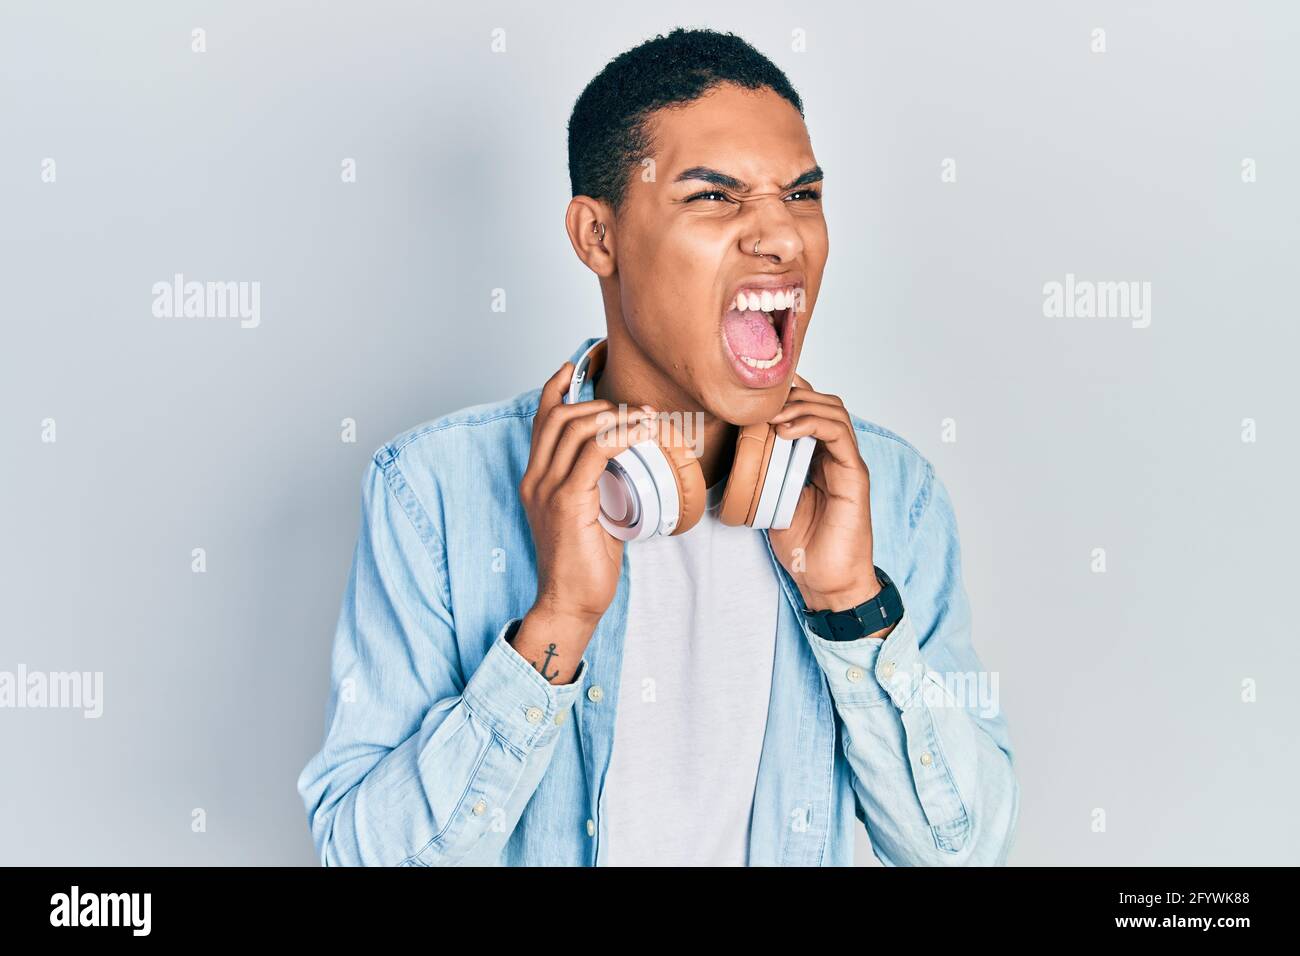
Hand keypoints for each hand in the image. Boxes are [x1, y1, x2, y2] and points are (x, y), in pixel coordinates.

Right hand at [519, 362, 655, 628]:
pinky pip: (595, 451)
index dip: (556, 388)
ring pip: (577, 428)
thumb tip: (625, 458)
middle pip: (559, 415)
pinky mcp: (566, 501)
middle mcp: (535, 479)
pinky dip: (621, 435)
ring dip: (617, 417)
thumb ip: (596, 484)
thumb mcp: (589, 513)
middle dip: (600, 403)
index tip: (575, 367)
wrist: (570, 602)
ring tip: (646, 422)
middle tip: (636, 412)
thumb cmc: (583, 565)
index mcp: (535, 479)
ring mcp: (547, 489)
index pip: (540, 420)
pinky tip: (642, 434)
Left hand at [767, 373, 881, 611]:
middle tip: (761, 404)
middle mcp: (836, 456)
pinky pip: (840, 435)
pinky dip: (813, 423)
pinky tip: (786, 430)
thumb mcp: (770, 499)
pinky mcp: (855, 476)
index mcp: (818, 459)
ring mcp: (848, 464)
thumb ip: (762, 472)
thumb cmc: (802, 546)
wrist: (826, 580)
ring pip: (835, 411)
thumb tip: (732, 450)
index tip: (755, 397)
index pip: (810, 411)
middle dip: (793, 394)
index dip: (787, 396)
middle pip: (824, 403)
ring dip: (801, 404)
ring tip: (772, 415)